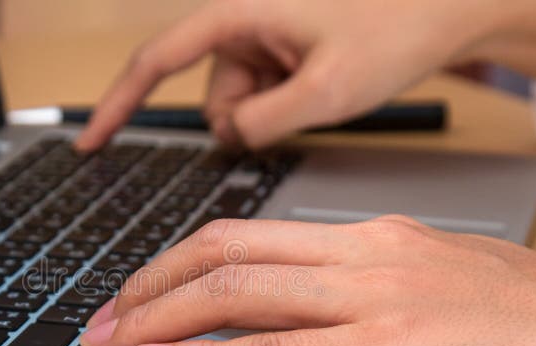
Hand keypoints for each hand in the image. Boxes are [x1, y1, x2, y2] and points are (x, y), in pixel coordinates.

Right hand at [76, 0, 535, 151]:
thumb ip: (265, 122)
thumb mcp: (328, 89)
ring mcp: (260, 40)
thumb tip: (229, 137)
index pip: (156, 62)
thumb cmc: (395, 26)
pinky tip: (320, 88)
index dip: (117, 105)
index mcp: (238, 14)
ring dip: (274, 116)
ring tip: (323, 88)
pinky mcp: (277, 54)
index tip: (89, 143)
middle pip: (212, 100)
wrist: (446, 7)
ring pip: (239, 107)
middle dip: (249, 121)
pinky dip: (285, 109)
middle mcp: (240, 24)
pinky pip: (262, 101)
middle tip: (302, 105)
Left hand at [81, 217, 535, 345]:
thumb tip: (306, 314)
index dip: (180, 260)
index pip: (249, 234)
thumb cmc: (531, 324)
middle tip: (106, 313)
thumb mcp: (436, 284)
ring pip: (237, 294)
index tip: (144, 288)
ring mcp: (375, 300)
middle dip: (151, 283)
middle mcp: (364, 256)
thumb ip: (366, 290)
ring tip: (112, 339)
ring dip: (160, 317)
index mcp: (372, 238)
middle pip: (226, 253)